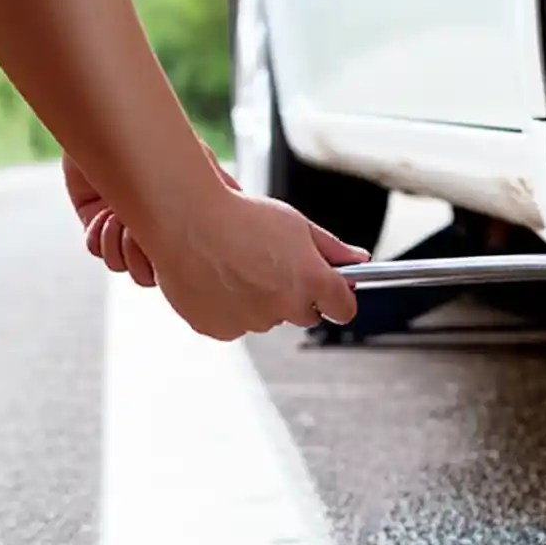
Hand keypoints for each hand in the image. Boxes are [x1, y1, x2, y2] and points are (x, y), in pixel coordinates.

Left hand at [62, 140, 238, 287]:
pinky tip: (104, 213)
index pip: (186, 264)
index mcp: (180, 226)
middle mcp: (153, 234)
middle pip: (153, 277)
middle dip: (144, 256)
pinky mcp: (95, 226)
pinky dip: (100, 235)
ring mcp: (124, 232)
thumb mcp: (198, 160)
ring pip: (124, 267)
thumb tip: (242, 200)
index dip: (178, 262)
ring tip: (118, 216)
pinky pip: (98, 249)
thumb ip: (222, 186)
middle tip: (141, 230)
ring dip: (120, 244)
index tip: (172, 242)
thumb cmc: (157, 139)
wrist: (109, 127)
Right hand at [63, 143, 370, 339]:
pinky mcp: (219, 329)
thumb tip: (361, 260)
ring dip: (260, 300)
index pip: (343, 308)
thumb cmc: (240, 215)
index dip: (339, 298)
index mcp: (311, 280)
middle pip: (305, 315)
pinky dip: (229, 307)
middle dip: (297, 296)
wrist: (184, 218)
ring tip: (238, 265)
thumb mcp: (296, 224)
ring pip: (266, 317)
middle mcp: (285, 306)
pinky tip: (217, 278)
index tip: (333, 289)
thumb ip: (332, 249)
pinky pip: (234, 323)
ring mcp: (251, 322)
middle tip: (274, 267)